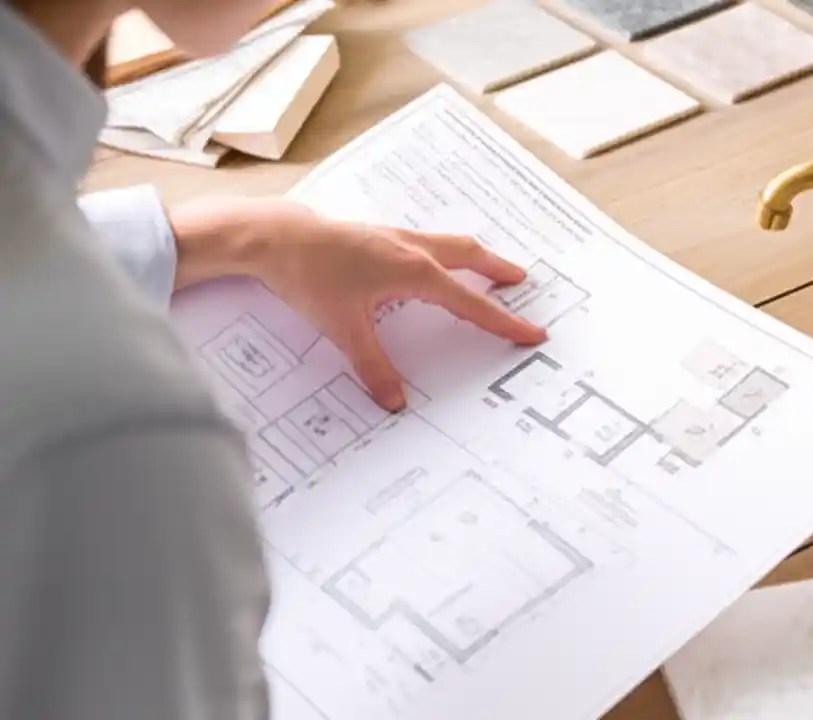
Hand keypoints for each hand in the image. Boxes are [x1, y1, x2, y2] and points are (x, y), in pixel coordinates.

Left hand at [168, 197, 545, 410]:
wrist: (275, 236)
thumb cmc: (309, 276)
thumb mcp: (343, 329)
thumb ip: (373, 366)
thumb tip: (395, 401)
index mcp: (414, 272)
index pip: (471, 302)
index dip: (503, 321)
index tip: (531, 332)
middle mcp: (412, 249)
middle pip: (469, 257)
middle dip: (498, 270)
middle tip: (522, 282)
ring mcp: (396, 237)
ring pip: (449, 244)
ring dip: (474, 256)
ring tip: (489, 267)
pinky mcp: (378, 235)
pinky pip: (427, 242)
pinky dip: (445, 252)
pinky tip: (435, 262)